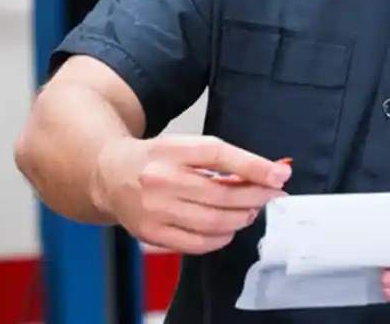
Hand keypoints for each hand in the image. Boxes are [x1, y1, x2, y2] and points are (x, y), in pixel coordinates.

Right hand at [93, 134, 290, 254]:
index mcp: (171, 149)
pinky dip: (220, 238)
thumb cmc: (157, 160)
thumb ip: (226, 160)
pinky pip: (195, 243)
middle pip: (220, 193)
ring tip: (250, 212)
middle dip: (255, 197)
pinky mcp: (150, 232)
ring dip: (240, 219)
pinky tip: (228, 228)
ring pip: (212, 221)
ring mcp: (153, 209)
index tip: (280, 175)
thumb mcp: (187, 147)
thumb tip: (272, 174)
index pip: (218, 154)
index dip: (254, 166)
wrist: (109, 174)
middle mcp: (160, 178)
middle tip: (271, 197)